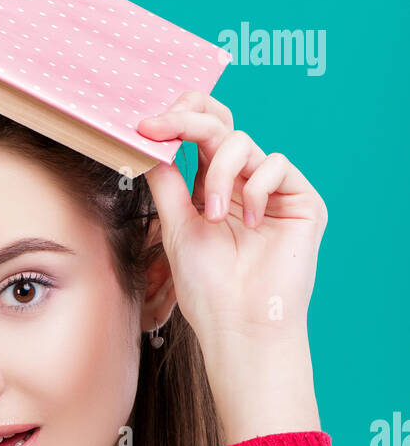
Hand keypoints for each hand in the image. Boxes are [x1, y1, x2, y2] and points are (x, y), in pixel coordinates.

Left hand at [137, 92, 326, 441]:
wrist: (239, 325)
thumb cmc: (207, 289)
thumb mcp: (175, 226)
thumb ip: (166, 181)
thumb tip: (149, 139)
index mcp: (211, 190)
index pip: (199, 138)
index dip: (176, 121)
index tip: (143, 125)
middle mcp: (242, 185)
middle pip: (220, 126)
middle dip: (189, 120)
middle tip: (163, 126)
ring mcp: (272, 190)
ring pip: (243, 142)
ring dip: (218, 172)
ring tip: (212, 214)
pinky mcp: (301, 200)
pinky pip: (276, 164)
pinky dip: (256, 187)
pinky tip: (250, 223)